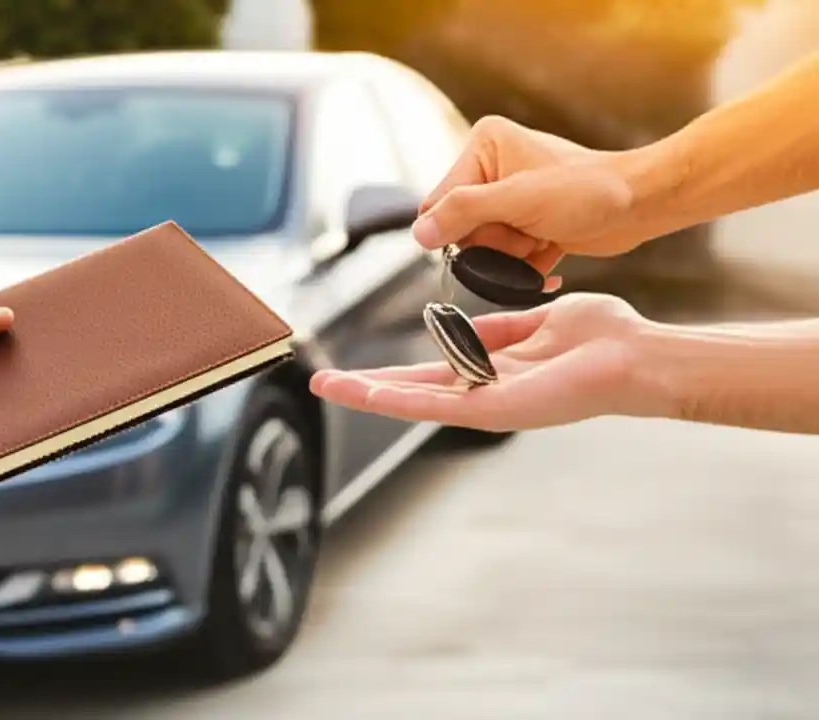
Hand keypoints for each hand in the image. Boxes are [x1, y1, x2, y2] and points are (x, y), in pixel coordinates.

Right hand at [309, 294, 666, 431]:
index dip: (391, 374)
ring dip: (369, 395)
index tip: (356, 371)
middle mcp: (486, 396)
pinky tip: (367, 392)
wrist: (637, 353)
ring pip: (416, 403)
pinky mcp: (497, 411)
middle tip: (322, 384)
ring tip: (328, 388)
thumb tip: (463, 330)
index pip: (431, 375)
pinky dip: (398, 399)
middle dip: (366, 389)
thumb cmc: (603, 336)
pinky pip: (438, 404)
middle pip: (414, 393)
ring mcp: (489, 407)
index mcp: (494, 375)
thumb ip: (499, 330)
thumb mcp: (538, 322)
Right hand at [413, 116, 649, 285]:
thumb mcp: (518, 199)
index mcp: (483, 146)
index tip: (494, 230)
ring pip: (482, 247)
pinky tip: (552, 250)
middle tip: (527, 231)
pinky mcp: (524, 221)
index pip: (438, 202)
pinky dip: (525, 263)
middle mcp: (491, 167)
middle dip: (493, 242)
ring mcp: (508, 197)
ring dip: (512, 255)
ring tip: (544, 237)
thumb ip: (464, 212)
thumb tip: (419, 234)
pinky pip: (504, 256)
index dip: (458, 228)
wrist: (641, 205)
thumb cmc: (589, 191)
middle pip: (459, 228)